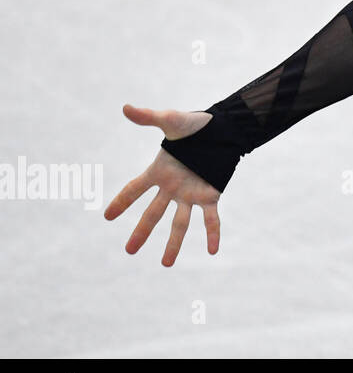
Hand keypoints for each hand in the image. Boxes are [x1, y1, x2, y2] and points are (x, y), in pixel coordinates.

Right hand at [104, 104, 221, 265]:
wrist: (225, 129)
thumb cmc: (196, 125)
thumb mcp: (171, 120)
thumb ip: (149, 118)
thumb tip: (126, 107)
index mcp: (159, 171)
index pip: (135, 190)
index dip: (121, 202)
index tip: (107, 216)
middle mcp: (172, 187)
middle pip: (153, 214)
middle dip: (141, 232)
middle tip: (129, 251)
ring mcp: (191, 193)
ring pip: (180, 223)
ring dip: (173, 243)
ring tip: (166, 264)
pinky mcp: (210, 195)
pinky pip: (211, 219)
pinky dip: (212, 234)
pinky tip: (212, 251)